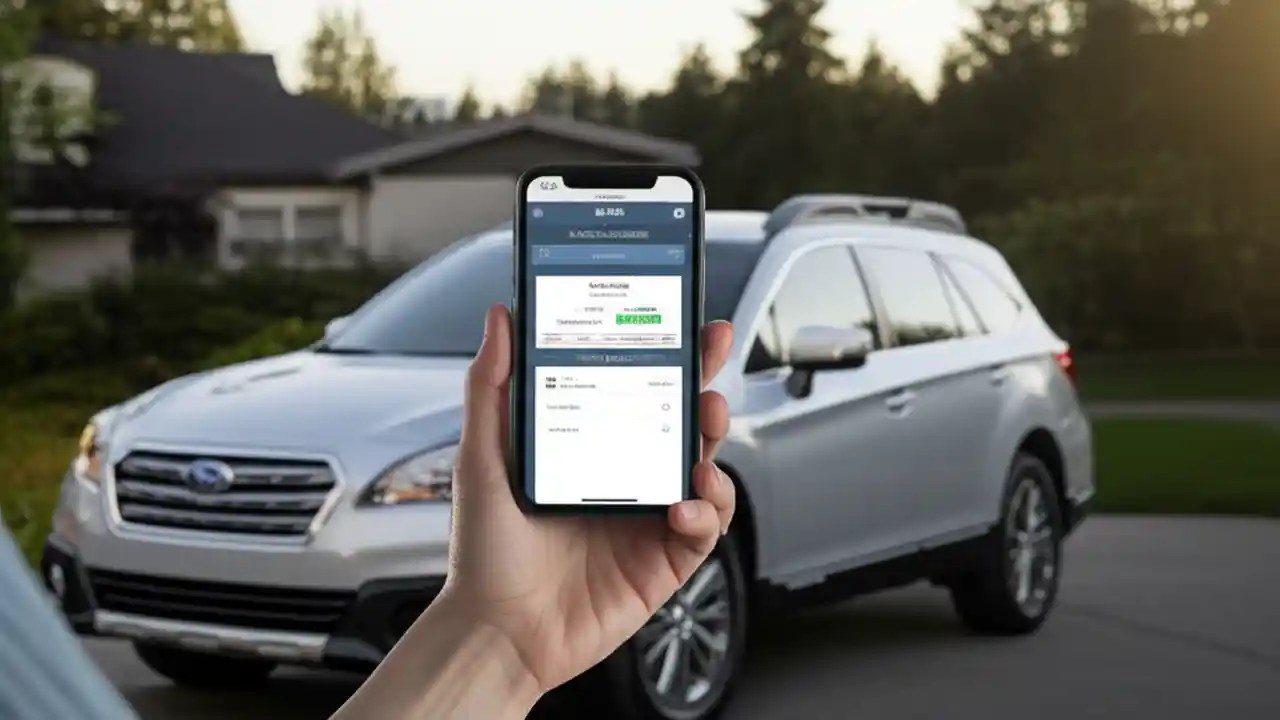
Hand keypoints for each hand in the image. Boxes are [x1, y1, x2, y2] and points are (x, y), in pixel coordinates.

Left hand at [333, 304, 734, 719]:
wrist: (497, 630)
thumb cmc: (485, 551)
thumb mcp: (482, 457)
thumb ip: (491, 386)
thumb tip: (501, 318)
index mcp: (591, 449)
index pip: (640, 393)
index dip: (673, 361)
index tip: (692, 329)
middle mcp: (625, 480)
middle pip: (683, 426)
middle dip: (707, 395)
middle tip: (710, 378)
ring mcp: (649, 521)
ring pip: (705, 473)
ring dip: (714, 450)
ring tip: (702, 439)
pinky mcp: (665, 563)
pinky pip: (706, 530)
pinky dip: (707, 511)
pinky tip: (682, 506)